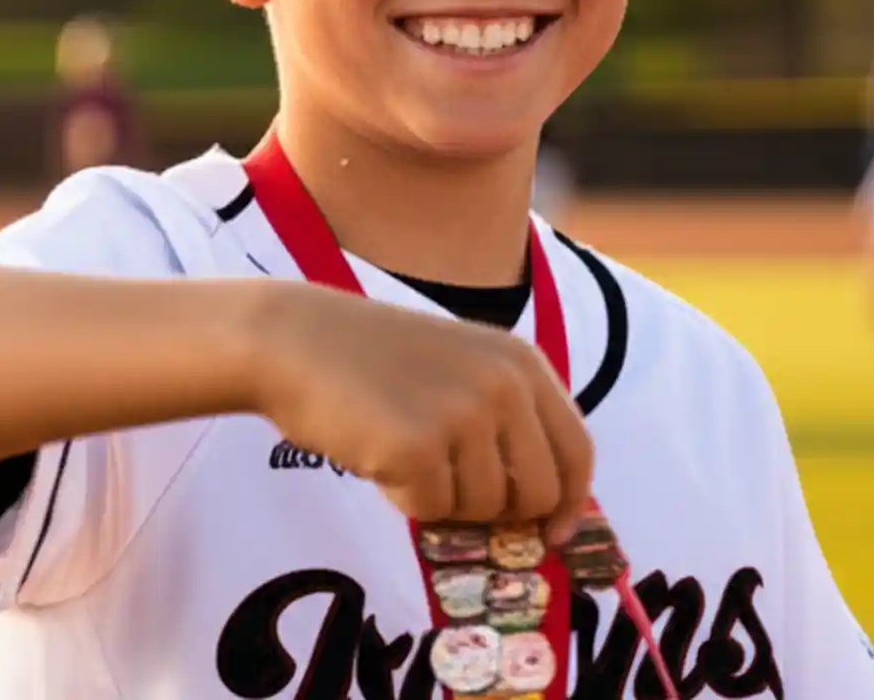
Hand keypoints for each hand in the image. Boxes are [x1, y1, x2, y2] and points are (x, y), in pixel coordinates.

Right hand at [246, 282, 593, 544]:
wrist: (295, 340)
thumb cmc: (373, 359)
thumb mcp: (462, 366)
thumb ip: (508, 419)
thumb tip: (546, 507)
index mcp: (522, 363)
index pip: (577, 450)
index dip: (571, 501)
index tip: (554, 533)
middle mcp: (504, 386)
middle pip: (539, 493)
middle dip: (499, 509)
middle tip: (452, 488)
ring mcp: (463, 415)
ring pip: (482, 508)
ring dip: (443, 498)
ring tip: (403, 449)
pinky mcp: (418, 447)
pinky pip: (430, 510)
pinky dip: (403, 497)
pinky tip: (378, 454)